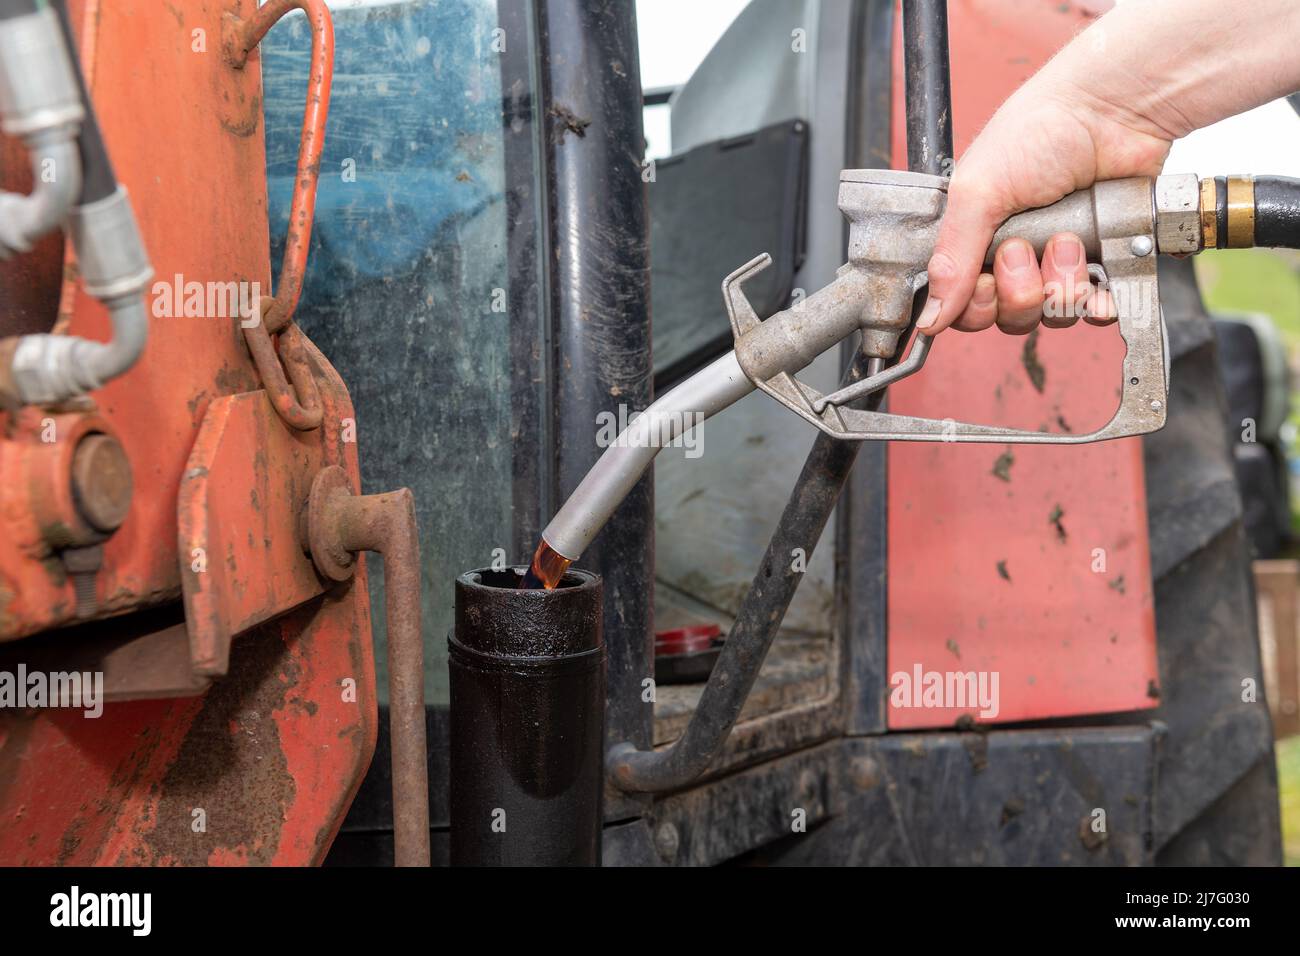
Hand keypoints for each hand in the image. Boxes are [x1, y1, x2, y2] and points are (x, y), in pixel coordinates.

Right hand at [917, 76, 1173, 335]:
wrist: (1115, 109)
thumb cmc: (1041, 130)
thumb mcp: (978, 192)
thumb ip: (951, 259)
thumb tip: (930, 318)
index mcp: (977, 240)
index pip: (966, 305)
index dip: (975, 305)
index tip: (984, 282)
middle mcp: (1018, 256)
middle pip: (1009, 317)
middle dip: (1019, 290)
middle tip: (1023, 248)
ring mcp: (1061, 262)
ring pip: (1053, 315)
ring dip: (1060, 282)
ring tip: (1068, 240)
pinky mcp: (1105, 262)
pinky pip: (1098, 309)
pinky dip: (1099, 299)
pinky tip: (1097, 271)